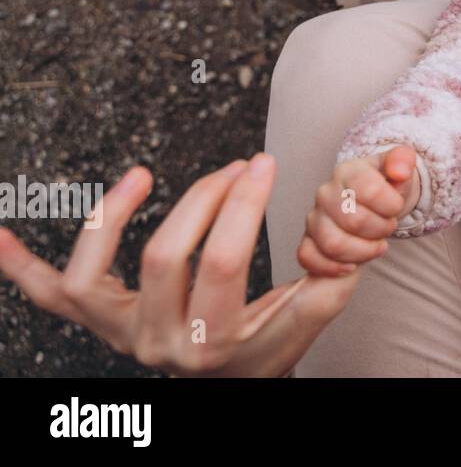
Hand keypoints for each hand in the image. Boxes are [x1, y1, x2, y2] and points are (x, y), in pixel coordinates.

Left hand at [0, 155, 358, 375]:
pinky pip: (42, 295)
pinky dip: (15, 264)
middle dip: (204, 198)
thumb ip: (325, 287)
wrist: (224, 383)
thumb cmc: (264, 347)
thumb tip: (340, 245)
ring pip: (85, 278)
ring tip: (138, 175)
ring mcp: (116, 333)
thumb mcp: (303, 324)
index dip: (242, 206)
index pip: (222, 262)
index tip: (262, 165)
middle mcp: (154, 342)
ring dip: (106, 220)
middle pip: (163, 256)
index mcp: (209, 343)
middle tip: (237, 166)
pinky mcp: (94, 321)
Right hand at [298, 144, 418, 276]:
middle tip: (386, 227)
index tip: (395, 207)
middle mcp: (326, 193)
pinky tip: (352, 264)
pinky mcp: (307, 240)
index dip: (391, 206)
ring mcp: (314, 218)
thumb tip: (400, 171)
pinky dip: (334, 267)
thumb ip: (403, 161)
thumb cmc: (385, 186)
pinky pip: (308, 258)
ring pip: (334, 244)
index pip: (371, 191)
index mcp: (349, 171)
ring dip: (363, 252)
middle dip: (380, 230)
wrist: (371, 203)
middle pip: (355, 221)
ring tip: (374, 245)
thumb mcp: (398, 168)